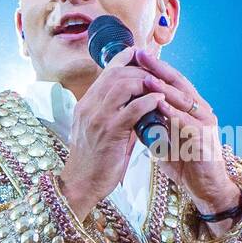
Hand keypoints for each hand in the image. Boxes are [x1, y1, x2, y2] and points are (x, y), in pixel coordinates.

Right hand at [58, 46, 163, 221]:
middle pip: (117, 73)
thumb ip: (117, 114)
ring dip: (147, 83)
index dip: (128, 59)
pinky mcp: (109, 131)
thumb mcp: (100, 131)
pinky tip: (159, 102)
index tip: (145, 58)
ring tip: (161, 88)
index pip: (108, 71)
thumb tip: (140, 103)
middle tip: (160, 75)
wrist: (80, 184)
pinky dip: (150, 101)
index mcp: (86, 104)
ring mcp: (98, 118)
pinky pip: (134, 108)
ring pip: (124, 85)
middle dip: (142, 70)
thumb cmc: (93, 161)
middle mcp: (89, 106)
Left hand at [133, 49, 241, 235]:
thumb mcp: (163, 139)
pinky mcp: (205, 139)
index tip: (134, 56)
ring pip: (183, 100)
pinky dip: (172, 113)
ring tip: (146, 77)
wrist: (205, 188)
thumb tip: (130, 112)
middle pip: (179, 84)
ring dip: (164, 88)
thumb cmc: (185, 163)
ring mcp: (205, 123)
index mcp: (191, 109)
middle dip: (158, 69)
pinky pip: (186, 123)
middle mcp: (200, 111)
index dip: (154, 68)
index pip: (171, 82)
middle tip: (140, 54)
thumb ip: (151, 124)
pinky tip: (159, 106)